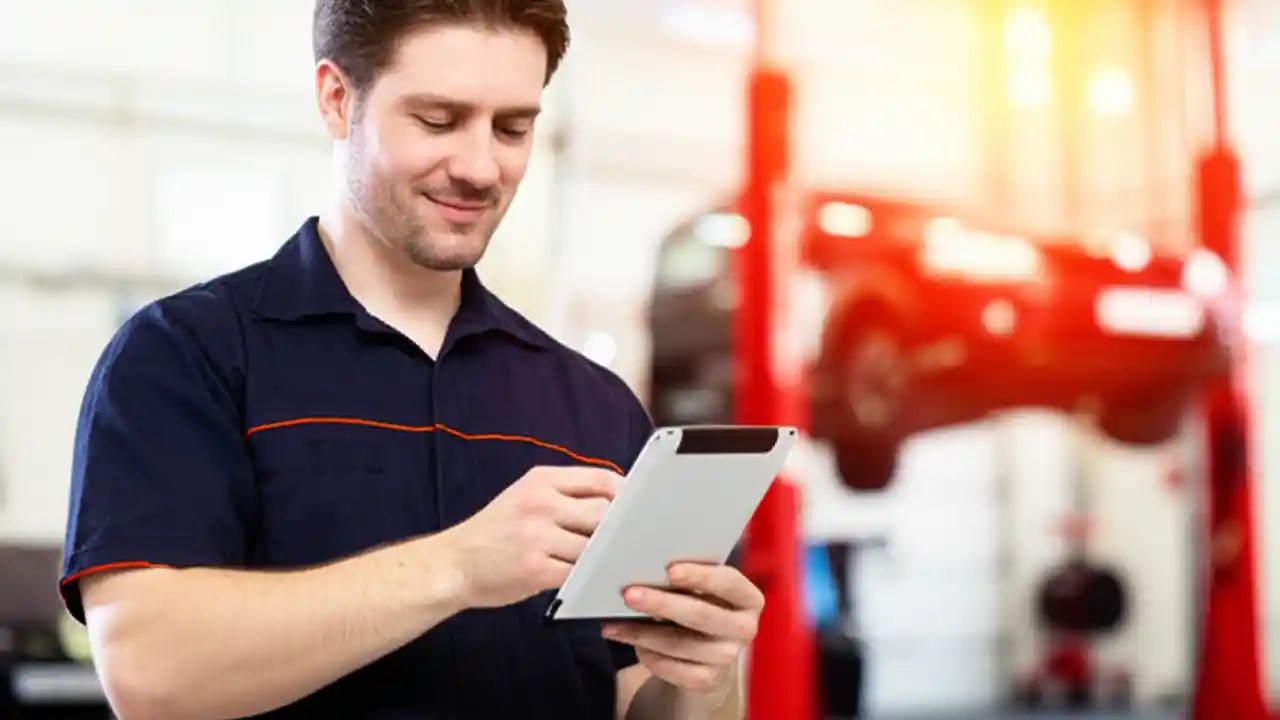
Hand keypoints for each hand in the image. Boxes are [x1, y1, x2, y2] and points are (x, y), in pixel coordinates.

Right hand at [443, 466, 620, 607]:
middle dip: (618, 529)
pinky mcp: (535, 568)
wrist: (454, 564)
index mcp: (541, 481)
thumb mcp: (525, 497)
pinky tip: (593, 580)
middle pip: (604, 512)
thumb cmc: (496, 532)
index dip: (625, 494)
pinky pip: (579, 572)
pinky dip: (590, 578)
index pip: (600, 479)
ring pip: (594, 545)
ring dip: (605, 557)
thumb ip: (565, 495)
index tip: (636, 508)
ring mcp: (537, 536)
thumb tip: (616, 503)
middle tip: (627, 541)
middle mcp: (540, 503)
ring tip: (611, 563)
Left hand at [603, 563, 762, 696]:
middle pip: (700, 614)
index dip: (700, 575)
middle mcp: (744, 628)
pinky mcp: (707, 680)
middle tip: (629, 594)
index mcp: (748, 598)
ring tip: (613, 623)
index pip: (728, 582)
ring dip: (641, 633)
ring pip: (679, 644)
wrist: (705, 654)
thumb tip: (647, 561)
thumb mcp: (703, 589)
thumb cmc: (699, 606)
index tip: (670, 569)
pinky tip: (629, 643)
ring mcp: (727, 657)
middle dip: (661, 603)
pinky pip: (672, 669)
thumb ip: (687, 576)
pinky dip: (648, 656)